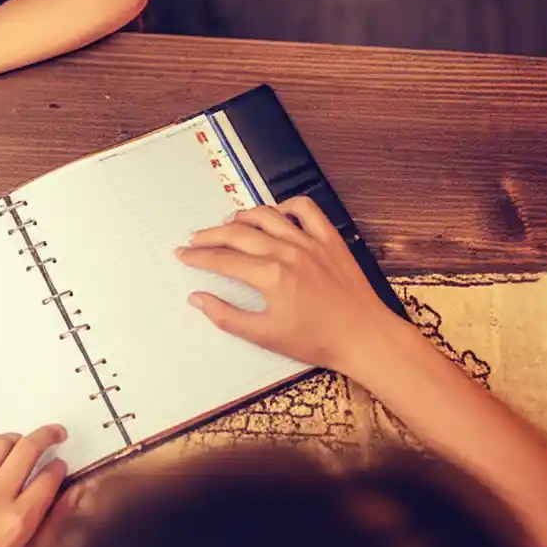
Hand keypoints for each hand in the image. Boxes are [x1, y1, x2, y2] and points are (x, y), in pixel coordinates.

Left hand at [0, 425, 68, 546]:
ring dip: (16, 440)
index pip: (49, 477)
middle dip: (47, 435)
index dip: (59, 468)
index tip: (60, 466)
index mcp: (18, 520)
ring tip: (21, 446)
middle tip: (55, 434)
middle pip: (27, 448)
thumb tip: (73, 492)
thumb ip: (53, 524)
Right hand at [176, 196, 403, 377]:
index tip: (182, 254)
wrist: (364, 336)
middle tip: (195, 239)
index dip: (197, 257)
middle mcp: (288, 252)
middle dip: (210, 235)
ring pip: (267, 215)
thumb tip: (198, 299)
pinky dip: (286, 206)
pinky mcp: (329, 239)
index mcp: (270, 276)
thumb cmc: (317, 340)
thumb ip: (227, 316)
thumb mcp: (265, 335)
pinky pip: (305, 209)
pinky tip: (275, 215)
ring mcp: (310, 241)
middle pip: (237, 233)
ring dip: (242, 216)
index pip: (222, 260)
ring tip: (227, 224)